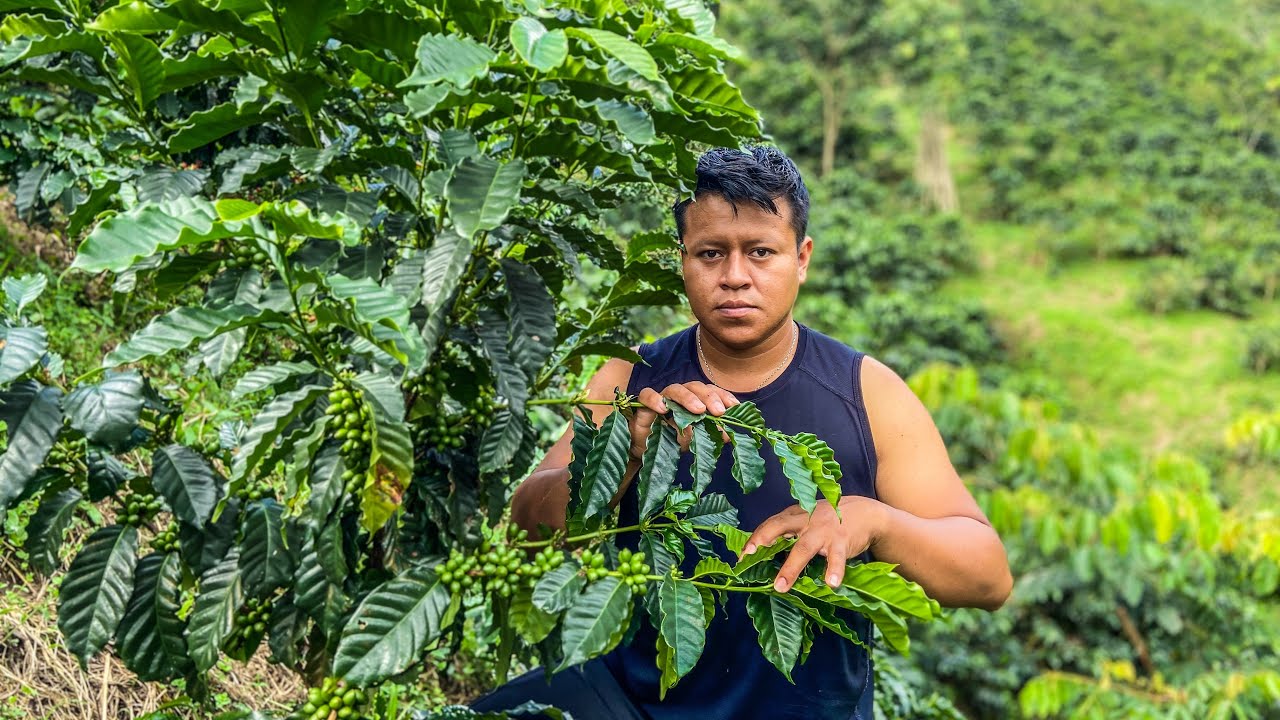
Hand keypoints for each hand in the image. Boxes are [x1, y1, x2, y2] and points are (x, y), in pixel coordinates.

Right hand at [627, 381, 738, 460]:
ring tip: (698, 410)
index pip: (711, 392)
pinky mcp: (643, 404)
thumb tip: (728, 434)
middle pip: (696, 387)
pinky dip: (655, 399)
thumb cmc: (671, 439)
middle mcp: (680, 396)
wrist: (644, 448)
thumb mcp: (694, 440)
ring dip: (688, 397)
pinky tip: (663, 409)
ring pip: (675, 388)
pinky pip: (647, 395)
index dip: (724, 396)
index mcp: (695, 400)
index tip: (735, 407)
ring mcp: (662, 398)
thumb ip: (709, 434)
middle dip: (710, 397)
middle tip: (719, 412)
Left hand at [742, 495, 888, 591]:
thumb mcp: (808, 520)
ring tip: (780, 586)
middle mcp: (806, 519)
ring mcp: (824, 530)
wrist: (866, 513)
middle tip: (748, 558)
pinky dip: (834, 570)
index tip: (741, 557)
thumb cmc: (829, 521)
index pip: (769, 524)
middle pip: (779, 527)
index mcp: (795, 515)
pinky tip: (831, 583)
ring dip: (791, 567)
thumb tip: (764, 555)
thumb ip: (789, 533)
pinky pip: (837, 557)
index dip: (754, 539)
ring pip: (804, 547)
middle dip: (762, 541)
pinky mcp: (842, 540)